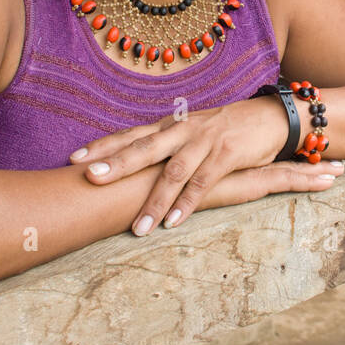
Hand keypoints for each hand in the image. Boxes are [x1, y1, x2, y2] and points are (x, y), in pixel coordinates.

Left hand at [69, 96, 323, 233]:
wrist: (270, 117)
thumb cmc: (226, 130)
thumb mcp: (191, 133)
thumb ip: (165, 147)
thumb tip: (130, 165)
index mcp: (170, 126)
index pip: (131, 135)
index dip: (103, 146)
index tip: (74, 160)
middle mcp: (182, 130)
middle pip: (144, 147)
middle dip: (117, 163)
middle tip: (91, 178)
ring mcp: (204, 140)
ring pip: (173, 171)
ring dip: (154, 201)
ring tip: (138, 227)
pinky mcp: (227, 153)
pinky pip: (203, 181)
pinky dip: (188, 203)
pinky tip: (174, 221)